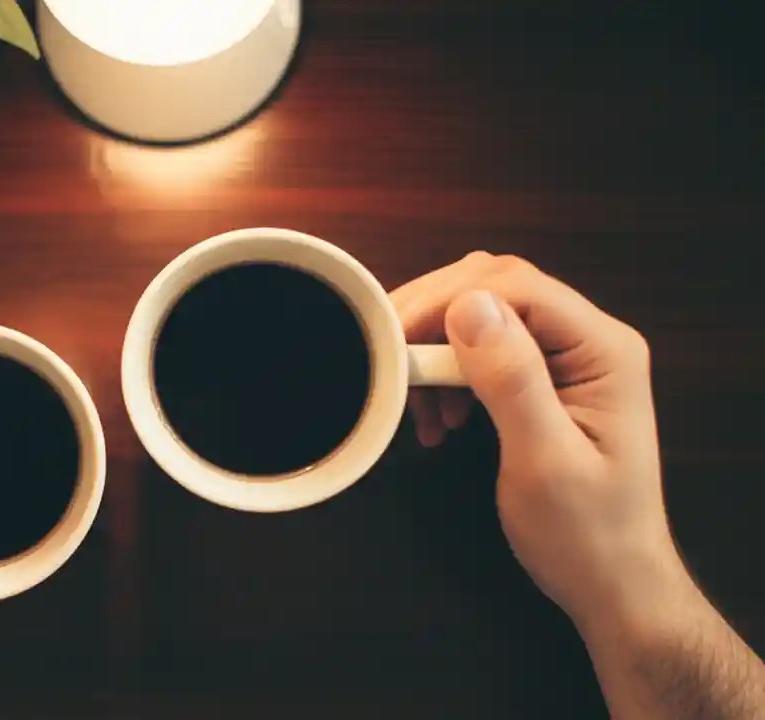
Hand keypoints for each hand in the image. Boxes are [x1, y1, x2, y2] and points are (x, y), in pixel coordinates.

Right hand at [392, 253, 691, 630]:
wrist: (613, 585)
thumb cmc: (584, 534)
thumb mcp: (543, 460)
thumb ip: (510, 380)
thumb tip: (468, 305)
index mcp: (603, 349)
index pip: (518, 287)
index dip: (448, 300)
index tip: (394, 339)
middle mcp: (590, 340)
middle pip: (499, 288)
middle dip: (435, 318)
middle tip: (390, 362)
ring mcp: (570, 358)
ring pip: (487, 315)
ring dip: (440, 350)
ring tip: (418, 405)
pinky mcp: (547, 380)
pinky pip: (487, 351)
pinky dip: (450, 375)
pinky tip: (440, 418)